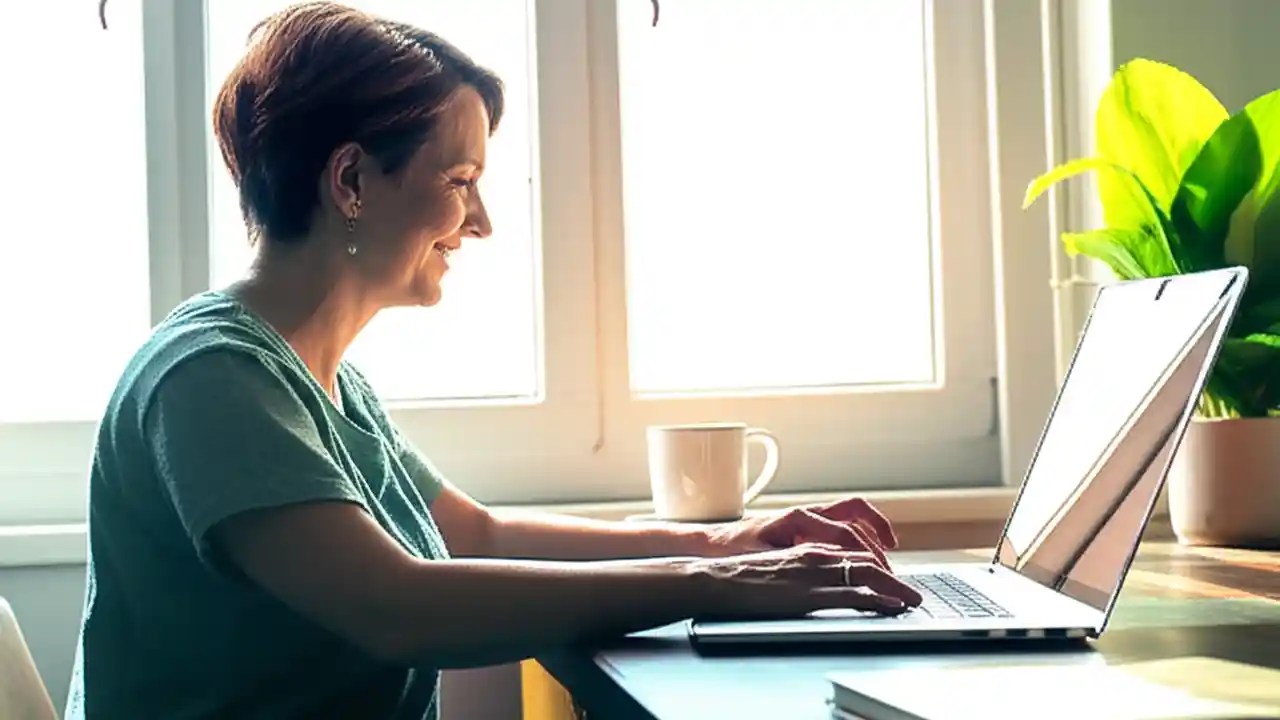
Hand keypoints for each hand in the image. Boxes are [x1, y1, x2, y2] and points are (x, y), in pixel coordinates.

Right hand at [688, 543, 922, 618]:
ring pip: (866, 572)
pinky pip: (853, 594)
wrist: (715, 579)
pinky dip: (877, 599)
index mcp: (807, 543)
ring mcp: (814, 572)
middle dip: (893, 574)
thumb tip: (817, 573)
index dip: (877, 558)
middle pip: (866, 556)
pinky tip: (889, 606)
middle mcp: (815, 552)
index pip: (852, 544)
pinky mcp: (810, 594)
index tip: (889, 573)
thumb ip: (800, 561)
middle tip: (910, 590)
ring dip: (893, 585)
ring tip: (909, 599)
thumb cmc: (739, 572)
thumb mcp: (776, 558)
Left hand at [705, 497, 899, 568]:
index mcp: (797, 519)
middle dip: (876, 547)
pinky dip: (860, 529)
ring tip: (889, 554)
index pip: (844, 534)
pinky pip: (842, 519)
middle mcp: (806, 512)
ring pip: (852, 512)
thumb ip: (793, 565)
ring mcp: (808, 515)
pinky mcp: (807, 524)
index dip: (868, 556)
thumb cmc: (734, 550)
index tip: (885, 575)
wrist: (714, 542)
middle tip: (890, 574)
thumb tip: (821, 573)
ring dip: (873, 530)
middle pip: (855, 520)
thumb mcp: (763, 561)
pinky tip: (868, 547)